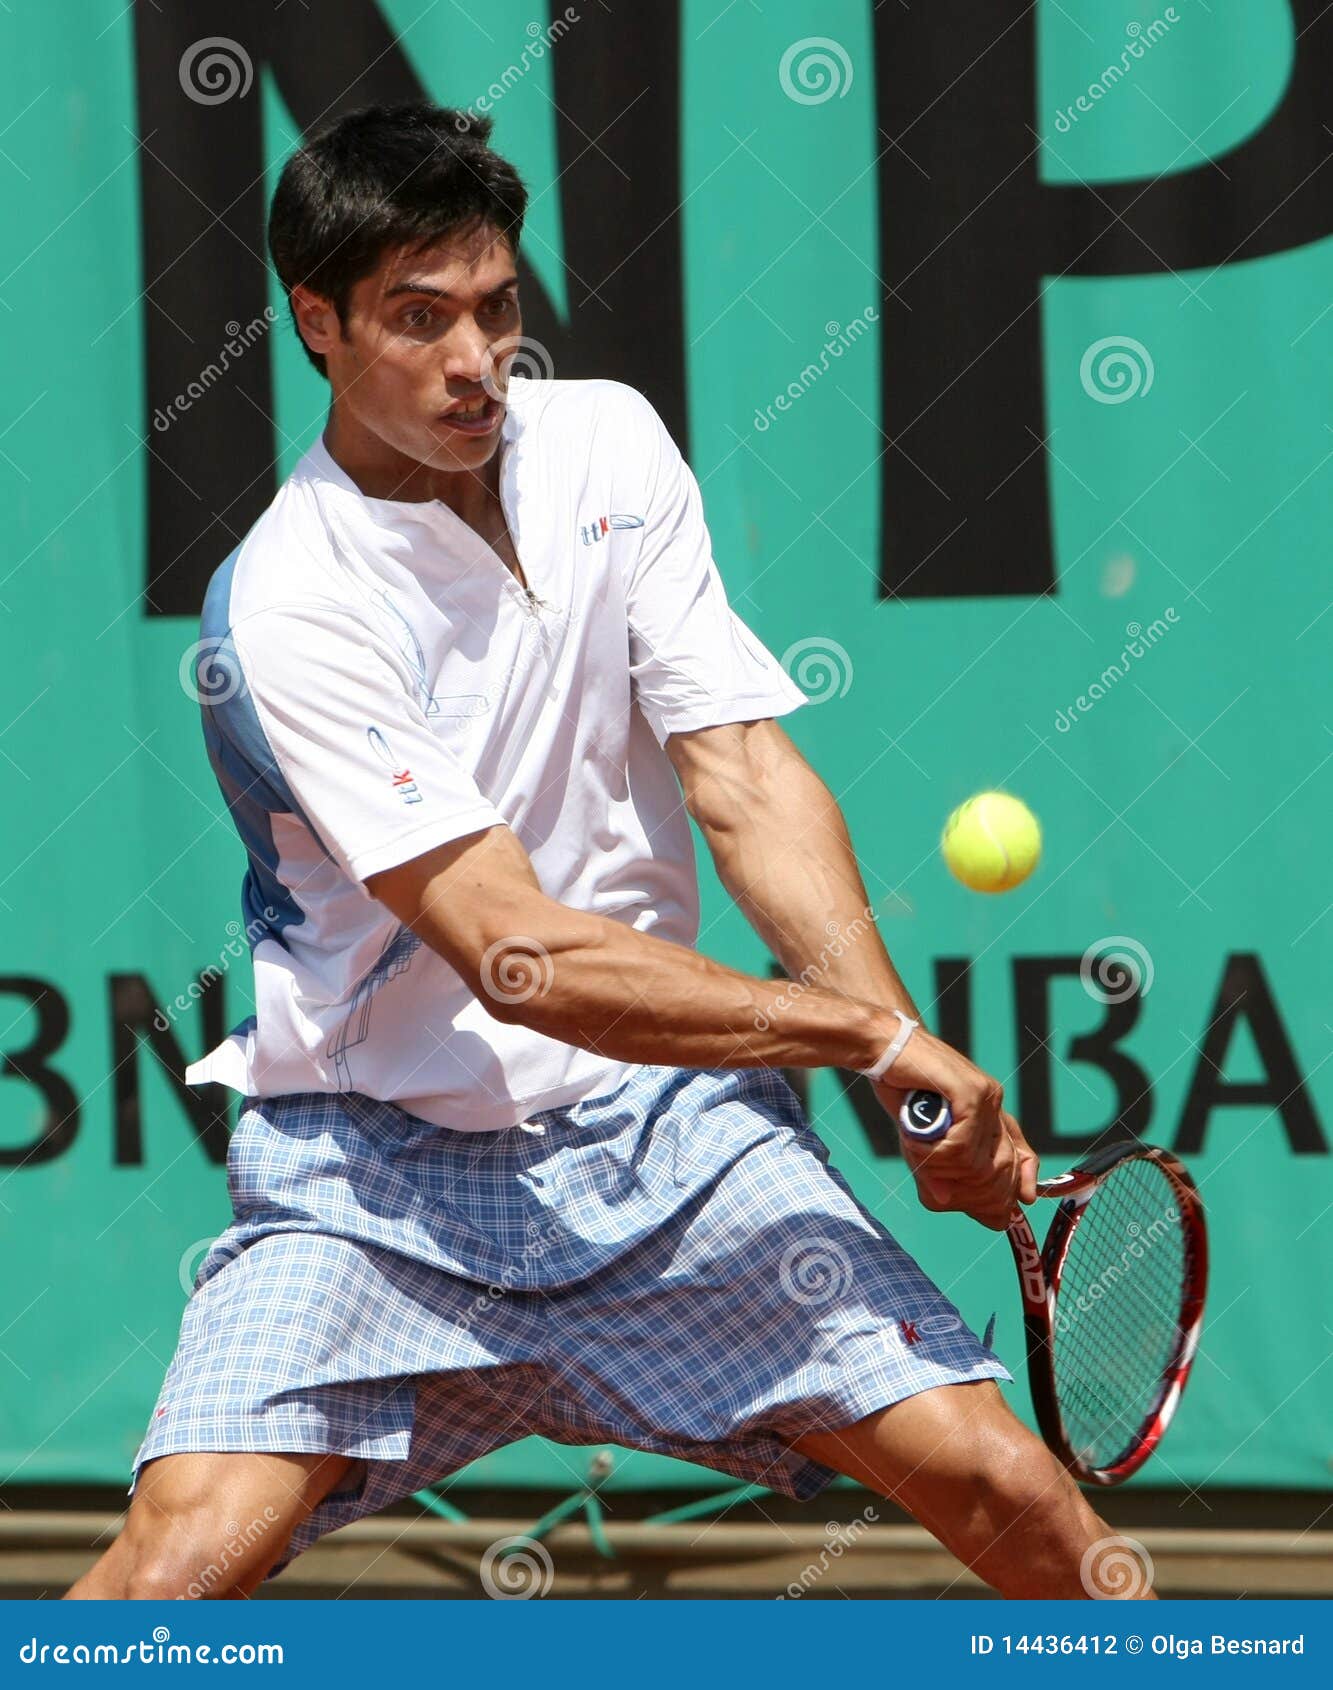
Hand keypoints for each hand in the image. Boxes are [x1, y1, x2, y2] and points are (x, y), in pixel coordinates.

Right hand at [871, 1028, 1038, 1229]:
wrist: (884, 1048)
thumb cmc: (903, 1093)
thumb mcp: (929, 1141)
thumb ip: (951, 1172)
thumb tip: (971, 1212)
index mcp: (992, 1116)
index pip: (1021, 1165)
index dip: (1007, 1199)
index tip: (995, 1220)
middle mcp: (996, 1106)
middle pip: (1000, 1174)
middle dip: (970, 1194)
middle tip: (940, 1190)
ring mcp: (987, 1097)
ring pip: (977, 1165)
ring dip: (940, 1169)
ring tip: (916, 1152)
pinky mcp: (971, 1092)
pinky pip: (961, 1148)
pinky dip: (935, 1156)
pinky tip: (917, 1144)